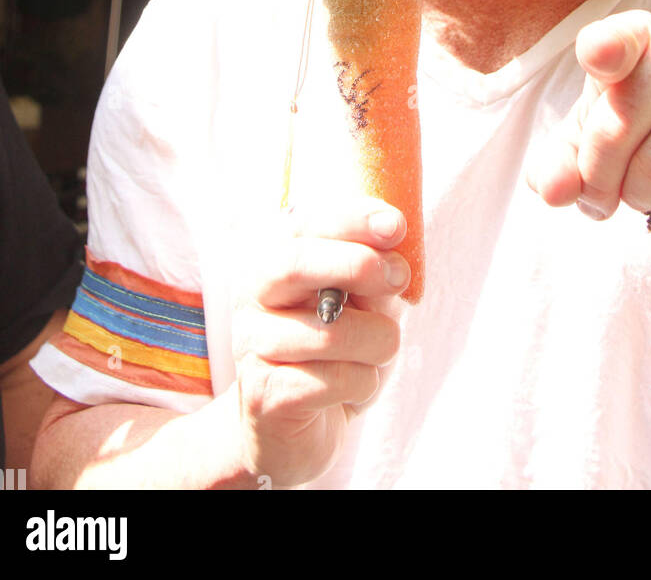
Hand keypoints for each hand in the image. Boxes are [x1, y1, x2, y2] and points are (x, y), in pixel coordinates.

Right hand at [230, 198, 409, 487]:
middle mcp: (253, 297)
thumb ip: (372, 271)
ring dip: (377, 342)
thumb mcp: (358, 303)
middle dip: (356, 264)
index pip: (306, 224)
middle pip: (295, 264)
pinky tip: (354, 387)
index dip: (352, 219)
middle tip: (398, 278)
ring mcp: (252, 346)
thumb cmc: (334, 354)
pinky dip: (363, 383)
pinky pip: (333, 380)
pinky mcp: (264, 396)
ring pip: (329, 332)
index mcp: (275, 261)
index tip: (396, 225)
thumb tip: (397, 246)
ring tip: (378, 352)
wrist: (295, 431)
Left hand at [527, 10, 650, 231]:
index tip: (598, 61)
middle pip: (619, 123)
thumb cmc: (640, 135)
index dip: (603, 51)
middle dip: (598, 178)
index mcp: (640, 38)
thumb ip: (558, 163)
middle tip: (602, 196)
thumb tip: (552, 192)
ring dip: (638, 198)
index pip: (615, 38)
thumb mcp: (587, 143)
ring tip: (642, 197)